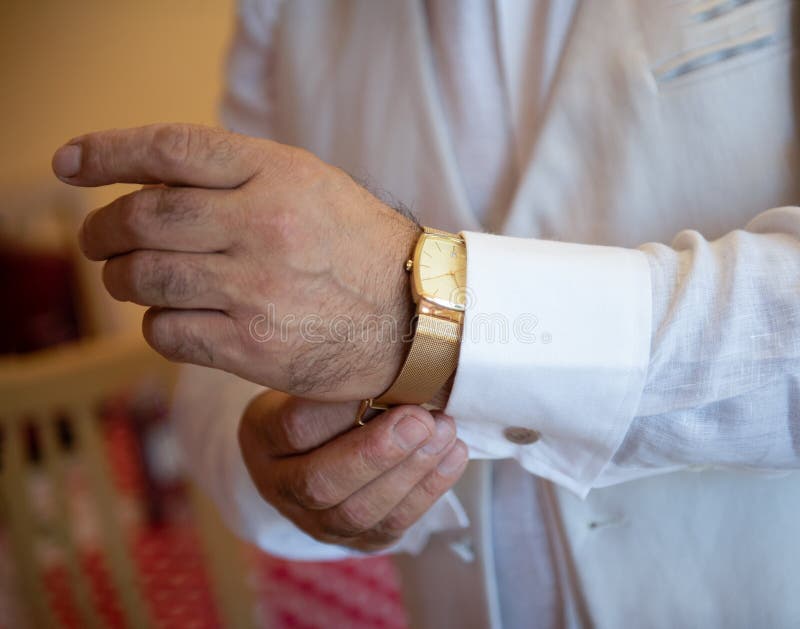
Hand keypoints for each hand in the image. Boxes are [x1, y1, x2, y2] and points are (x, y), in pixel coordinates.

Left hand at [52, 123, 420, 399]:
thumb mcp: (311, 185)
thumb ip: (239, 174)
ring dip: (123, 279)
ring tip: (131, 279)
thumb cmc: (358, 246)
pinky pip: (167, 332)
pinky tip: (175, 319)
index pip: (171, 150)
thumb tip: (150, 181)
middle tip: (97, 239)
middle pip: (142, 218)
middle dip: (101, 229)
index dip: (107, 152)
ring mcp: (256, 290)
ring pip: (145, 279)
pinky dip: (156, 324)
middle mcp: (264, 226)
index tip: (70, 164)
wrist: (416, 315)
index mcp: (277, 174)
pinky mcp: (254, 347)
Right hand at [239, 390, 468, 551]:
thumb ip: (345, 371)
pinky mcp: (353, 540)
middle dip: (378, 453)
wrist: (317, 447)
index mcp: (261, 436)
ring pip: (357, 513)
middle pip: (320, 483)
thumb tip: (397, 354)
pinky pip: (391, 526)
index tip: (383, 380)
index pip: (294, 428)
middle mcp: (279, 486)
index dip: (340, 409)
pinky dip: (428, 491)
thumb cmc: (322, 397)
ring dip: (410, 473)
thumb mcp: (317, 377)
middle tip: (421, 420)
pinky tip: (452, 456)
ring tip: (444, 433)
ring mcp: (314, 521)